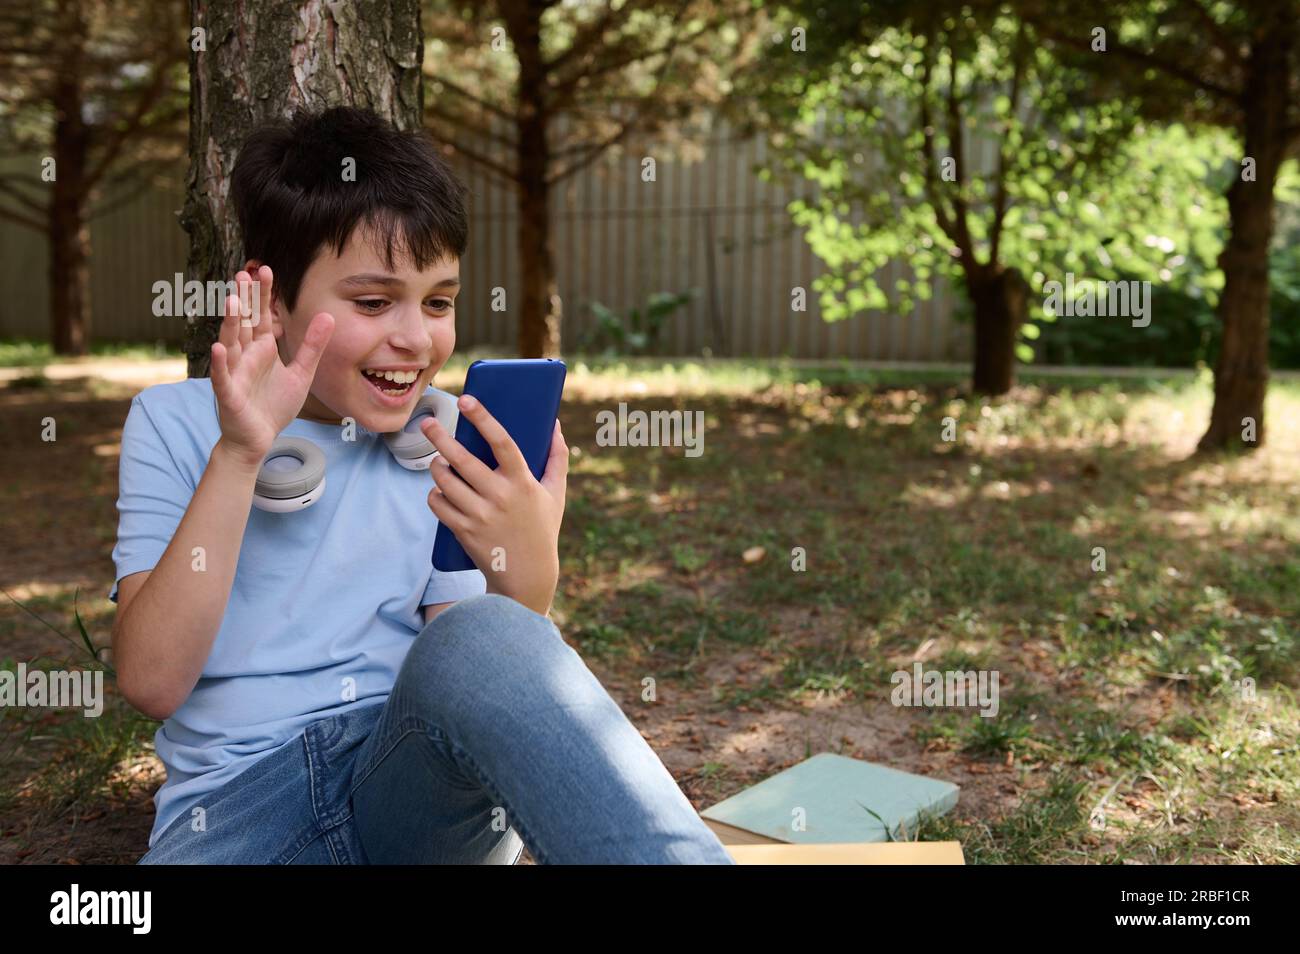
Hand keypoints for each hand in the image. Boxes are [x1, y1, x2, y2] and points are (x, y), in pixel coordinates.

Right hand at [210, 264, 333, 466]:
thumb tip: (327, 315)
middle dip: (244, 300)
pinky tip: (220, 348)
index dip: (263, 295)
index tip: (266, 270)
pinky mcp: (229, 395)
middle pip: (244, 323)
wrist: (259, 439)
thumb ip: (312, 346)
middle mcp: (245, 356)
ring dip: (231, 323)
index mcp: (262, 349)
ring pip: (231, 344)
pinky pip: (222, 377)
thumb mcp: (301, 373)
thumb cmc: (275, 406)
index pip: (262, 316)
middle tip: (245, 273)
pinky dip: (220, 363)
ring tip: (232, 301)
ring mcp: (235, 373)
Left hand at [421, 395, 568, 616]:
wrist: (527, 576)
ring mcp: (479, 515)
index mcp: (523, 482)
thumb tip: (554, 423)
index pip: (502, 442)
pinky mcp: (464, 531)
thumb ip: (557, 457)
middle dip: (440, 437)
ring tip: (440, 461)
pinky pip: (438, 504)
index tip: (467, 400)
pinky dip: (435, 493)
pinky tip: (440, 489)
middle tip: (427, 423)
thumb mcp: (556, 493)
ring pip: (445, 480)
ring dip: (437, 466)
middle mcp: (500, 497)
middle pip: (462, 459)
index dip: (483, 418)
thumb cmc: (542, 528)